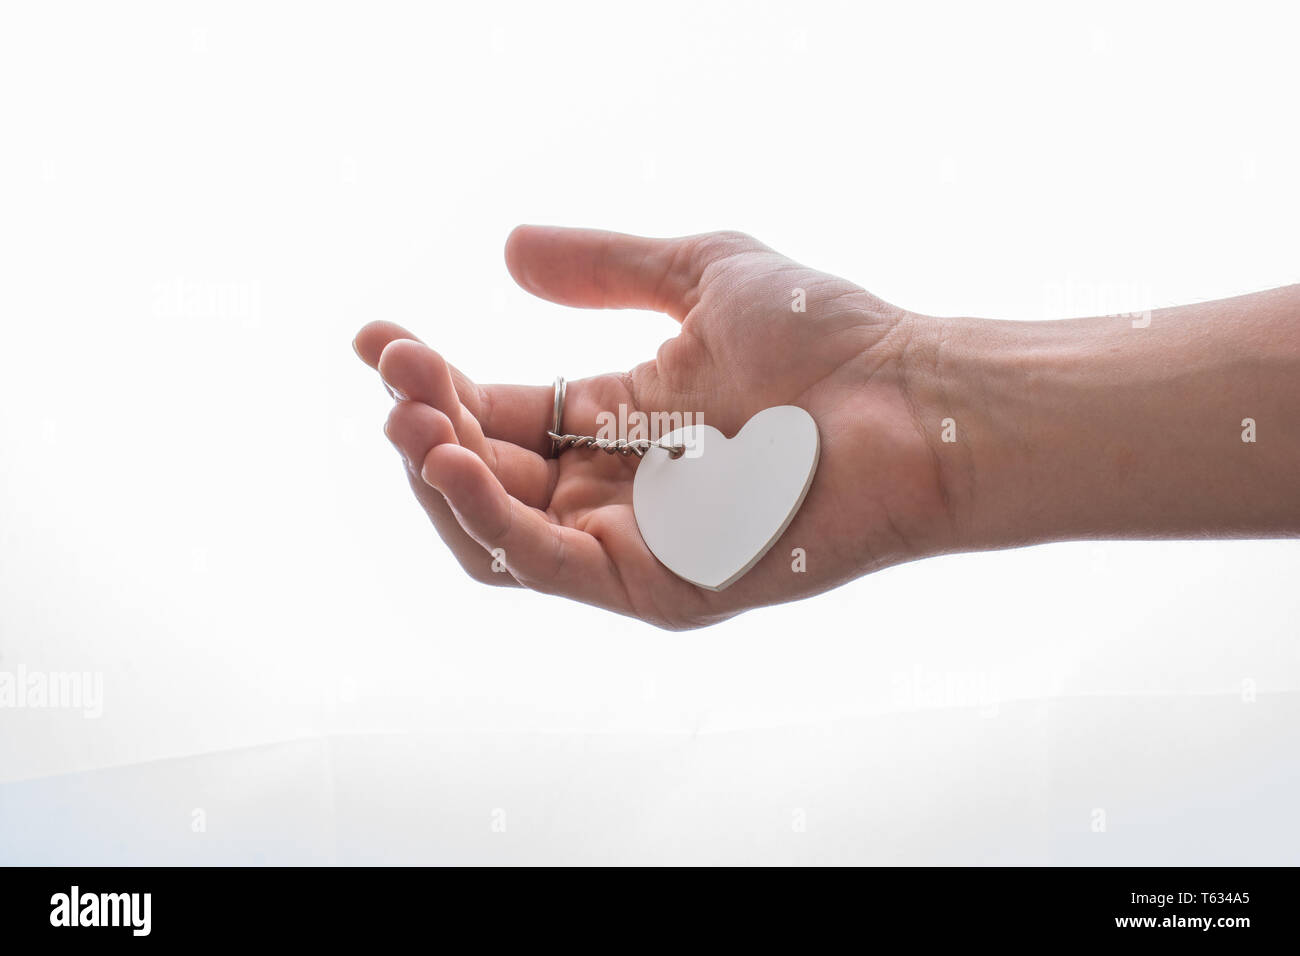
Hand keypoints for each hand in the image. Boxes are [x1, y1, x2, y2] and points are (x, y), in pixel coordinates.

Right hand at [353, 226, 952, 628]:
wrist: (912, 397)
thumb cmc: (827, 335)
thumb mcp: (696, 277)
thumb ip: (605, 267)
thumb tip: (509, 248)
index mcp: (616, 429)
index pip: (496, 415)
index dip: (431, 382)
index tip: (375, 337)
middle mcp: (614, 494)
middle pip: (483, 476)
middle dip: (426, 423)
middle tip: (398, 368)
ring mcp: (632, 548)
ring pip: (494, 535)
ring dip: (439, 477)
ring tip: (407, 417)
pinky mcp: (656, 588)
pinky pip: (545, 566)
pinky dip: (487, 519)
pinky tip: (453, 461)